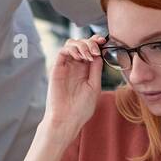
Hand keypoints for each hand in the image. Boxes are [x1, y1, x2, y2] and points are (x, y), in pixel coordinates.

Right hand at [41, 34, 104, 149]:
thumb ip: (96, 69)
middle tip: (95, 51)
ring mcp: (66, 66)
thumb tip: (99, 53)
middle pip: (82, 43)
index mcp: (86, 70)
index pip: (91, 49)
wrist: (67, 119)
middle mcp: (75, 66)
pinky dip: (72, 49)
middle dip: (90, 42)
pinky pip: (63, 51)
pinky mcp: (57, 68)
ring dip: (82, 45)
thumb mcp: (94, 86)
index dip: (96, 42)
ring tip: (88, 56)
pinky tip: (79, 57)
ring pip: (72, 44)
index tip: (103, 41)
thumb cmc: (81, 108)